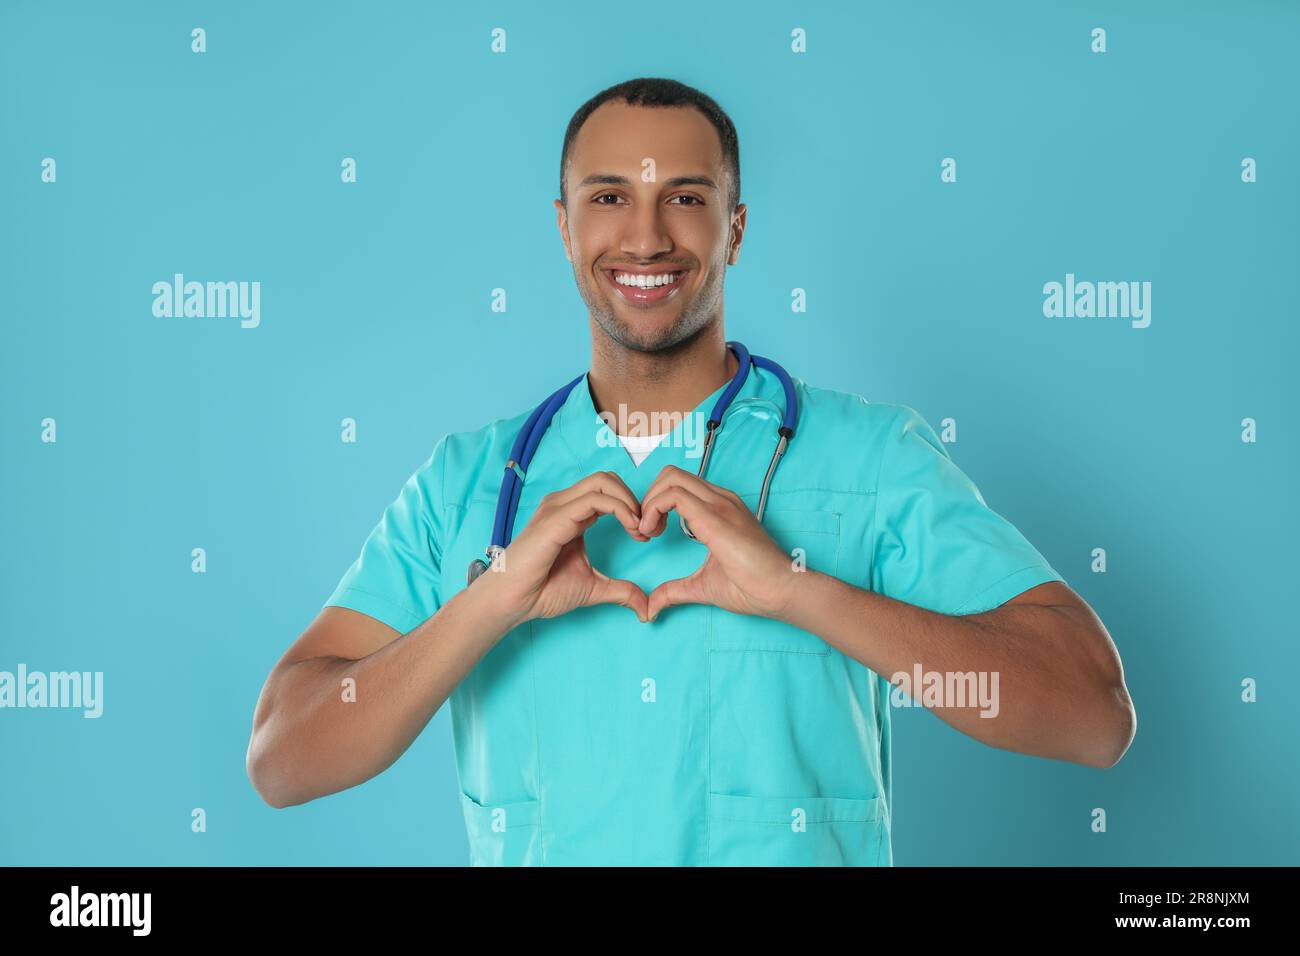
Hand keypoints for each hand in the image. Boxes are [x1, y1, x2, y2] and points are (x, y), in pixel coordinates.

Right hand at [475, 471, 651, 624]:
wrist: (512, 601)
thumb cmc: (542, 590)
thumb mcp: (593, 588)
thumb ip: (621, 591)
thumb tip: (646, 607)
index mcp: (572, 513)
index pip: (608, 490)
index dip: (632, 507)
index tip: (645, 534)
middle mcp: (564, 504)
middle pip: (608, 478)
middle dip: (634, 499)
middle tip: (646, 529)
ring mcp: (558, 507)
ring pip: (603, 482)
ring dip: (629, 502)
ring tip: (639, 529)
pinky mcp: (556, 517)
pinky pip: (595, 500)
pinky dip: (620, 510)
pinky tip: (630, 529)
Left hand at [636, 464, 798, 622]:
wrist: (780, 590)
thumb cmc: (752, 587)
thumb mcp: (702, 585)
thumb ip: (675, 591)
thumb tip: (651, 607)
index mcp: (719, 508)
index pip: (679, 485)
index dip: (656, 504)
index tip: (650, 533)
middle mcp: (719, 499)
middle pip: (671, 474)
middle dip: (648, 498)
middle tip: (646, 531)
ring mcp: (719, 504)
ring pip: (671, 478)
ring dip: (649, 502)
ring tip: (648, 532)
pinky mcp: (715, 516)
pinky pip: (674, 494)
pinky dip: (653, 508)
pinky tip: (653, 533)